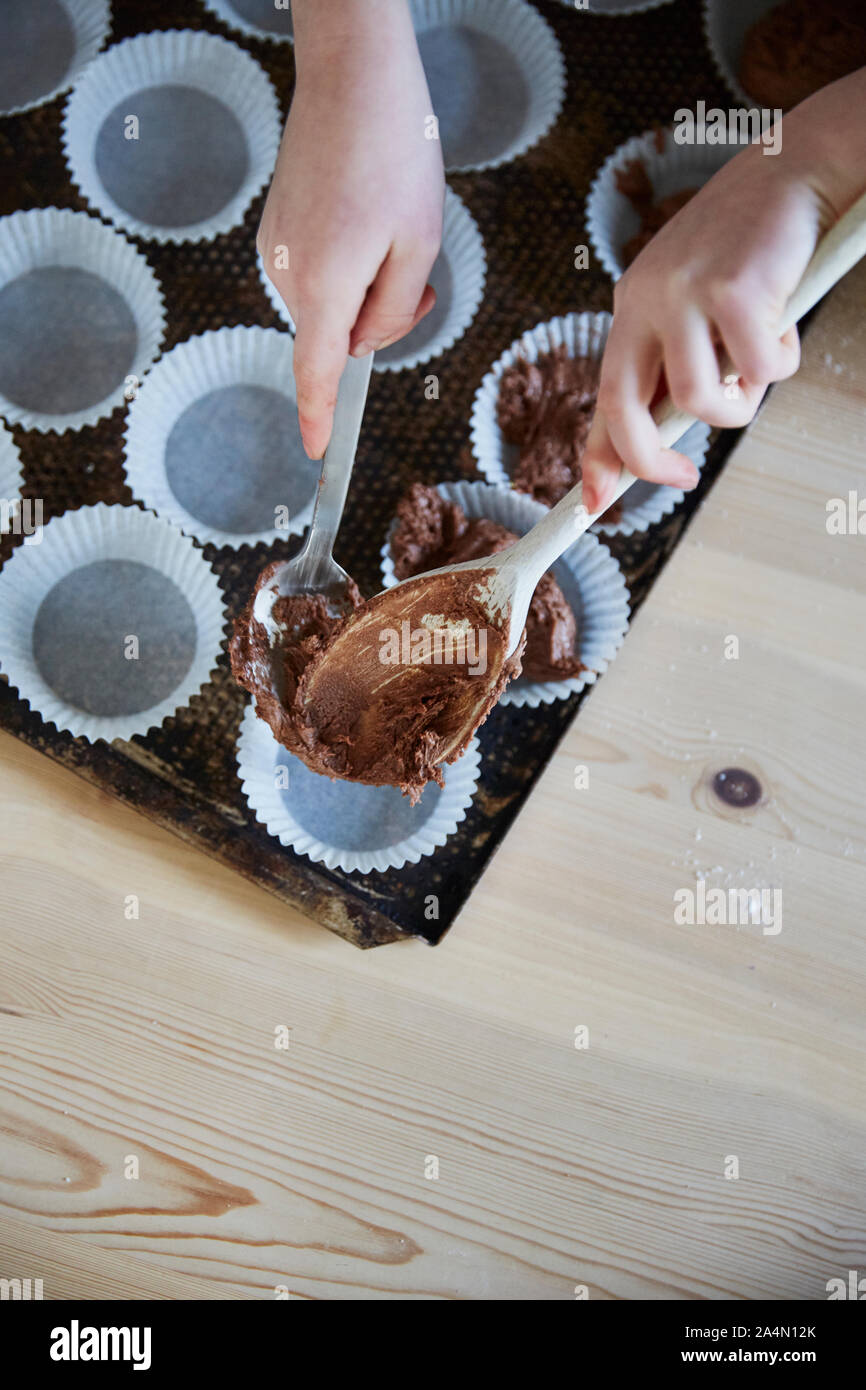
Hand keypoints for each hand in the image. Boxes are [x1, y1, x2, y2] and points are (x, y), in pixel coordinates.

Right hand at [257, 0, 444, 458]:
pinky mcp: (275, 228)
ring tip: (388, 222)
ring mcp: (276, 248)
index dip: (318, 415)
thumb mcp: (419, 244)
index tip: (316, 450)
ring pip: (330, 304)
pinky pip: (317, 273)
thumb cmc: (395, 153)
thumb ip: (396, 311)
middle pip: (338, 335)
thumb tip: (364, 341)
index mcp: (324, 285)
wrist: (352, 75)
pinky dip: (347, 263)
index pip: (317, 370)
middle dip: (381, 318)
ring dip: (366, 285)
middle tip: (418, 267)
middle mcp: (288, 272)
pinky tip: (363, 212)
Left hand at [581, 143, 826, 512]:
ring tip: (762, 362)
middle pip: (625, 410)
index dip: (598, 456)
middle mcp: (645, 298)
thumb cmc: (754, 245)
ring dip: (741, 403)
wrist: (798, 166)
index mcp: (633, 305)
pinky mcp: (732, 290)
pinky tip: (786, 321)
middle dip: (649, 462)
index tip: (593, 502)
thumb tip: (665, 437)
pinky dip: (782, 362)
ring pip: (701, 400)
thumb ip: (677, 360)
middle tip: (684, 480)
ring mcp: (684, 292)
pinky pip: (759, 371)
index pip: (604, 394)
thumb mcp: (698, 304)